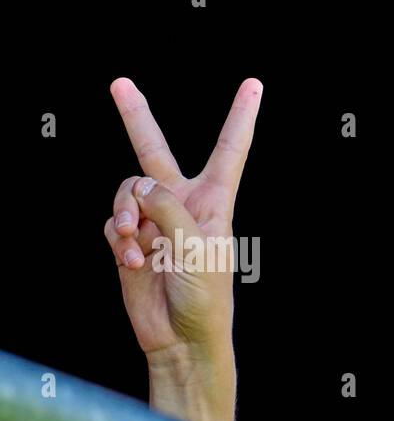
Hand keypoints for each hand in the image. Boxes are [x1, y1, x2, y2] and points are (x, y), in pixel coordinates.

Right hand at [103, 78, 261, 360]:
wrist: (182, 337)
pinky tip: (131, 261)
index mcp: (215, 201)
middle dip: (135, 117)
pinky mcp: (129, 241)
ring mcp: (154, 221)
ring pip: (125, 192)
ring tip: (133, 240)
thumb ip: (169, 209)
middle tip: (118, 83)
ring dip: (123, 214)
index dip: (241, 116)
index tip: (255, 84)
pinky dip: (116, 238)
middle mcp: (184, 204)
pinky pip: (111, 223)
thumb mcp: (197, 248)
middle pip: (154, 151)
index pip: (230, 149)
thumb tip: (138, 187)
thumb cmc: (204, 297)